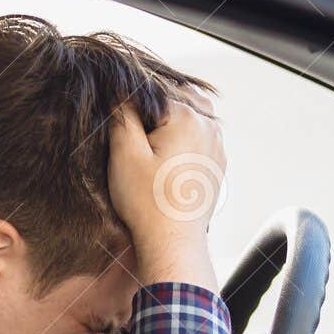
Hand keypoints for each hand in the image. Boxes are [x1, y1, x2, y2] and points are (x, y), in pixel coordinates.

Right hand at [106, 93, 224, 290]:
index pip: (153, 90)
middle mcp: (208, 127)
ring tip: (149, 139)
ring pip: (193, 115)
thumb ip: (121, 114)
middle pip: (178, 96)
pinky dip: (184, 137)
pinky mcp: (216, 165)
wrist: (173, 244)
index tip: (117, 117)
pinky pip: (201, 137)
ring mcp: (216, 147)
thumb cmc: (147, 203)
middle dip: (155, 105)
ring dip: (172, 119)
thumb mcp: (124, 154)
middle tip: (134, 128)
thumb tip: (120, 89)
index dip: (130, 100)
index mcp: (187, 116)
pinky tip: (166, 155)